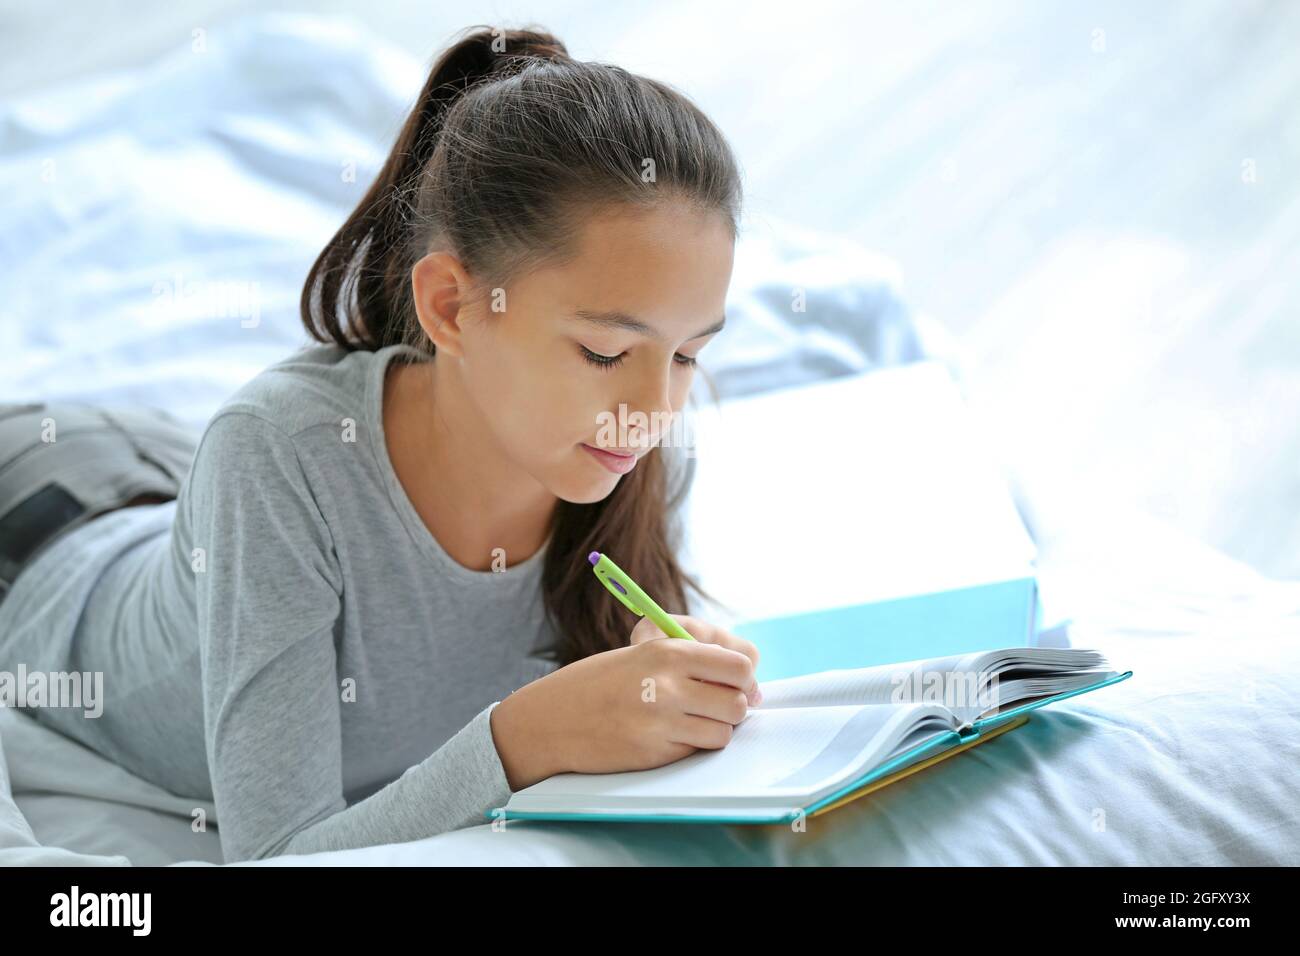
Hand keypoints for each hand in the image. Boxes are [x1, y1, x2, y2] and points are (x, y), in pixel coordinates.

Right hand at [491, 615, 762, 785]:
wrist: (550, 720)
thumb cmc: (598, 683)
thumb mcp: (642, 656)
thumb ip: (690, 663)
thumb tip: (749, 685)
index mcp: (668, 652)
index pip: (739, 666)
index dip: (745, 679)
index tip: (740, 686)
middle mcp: (669, 686)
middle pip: (738, 702)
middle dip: (734, 707)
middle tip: (717, 707)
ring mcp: (662, 723)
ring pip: (723, 732)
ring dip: (714, 730)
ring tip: (689, 722)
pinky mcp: (655, 753)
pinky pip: (696, 751)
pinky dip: (691, 746)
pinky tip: (667, 736)